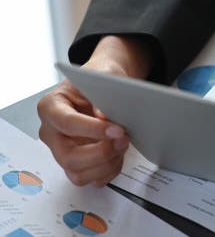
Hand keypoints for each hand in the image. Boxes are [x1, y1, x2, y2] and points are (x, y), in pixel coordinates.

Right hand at [38, 35, 151, 185]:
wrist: (107, 87)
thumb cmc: (100, 78)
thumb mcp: (104, 76)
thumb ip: (103, 94)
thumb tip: (105, 118)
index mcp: (50, 106)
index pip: (66, 123)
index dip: (92, 129)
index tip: (116, 129)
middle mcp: (52, 132)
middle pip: (68, 156)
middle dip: (101, 152)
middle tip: (124, 139)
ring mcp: (63, 150)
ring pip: (77, 172)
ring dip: (106, 164)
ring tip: (123, 145)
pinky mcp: (76, 163)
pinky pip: (89, 178)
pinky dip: (108, 172)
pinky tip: (119, 156)